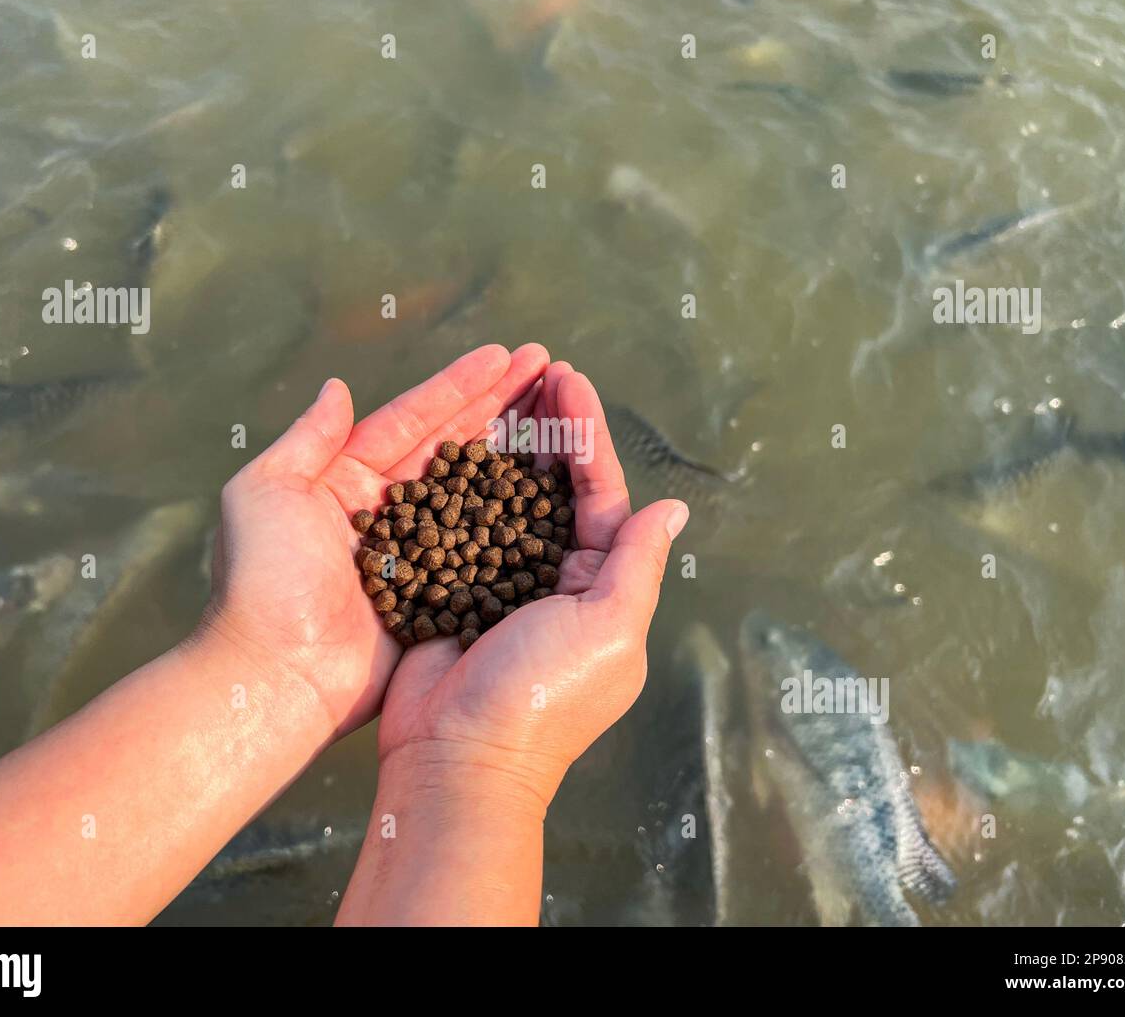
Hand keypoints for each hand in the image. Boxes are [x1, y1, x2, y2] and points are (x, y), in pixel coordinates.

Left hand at [201, 343, 549, 738]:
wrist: (277, 676)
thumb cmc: (263, 582)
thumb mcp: (265, 492)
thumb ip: (307, 439)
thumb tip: (338, 387)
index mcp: (345, 479)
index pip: (413, 420)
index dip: (460, 386)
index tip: (506, 355)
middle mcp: (388, 511)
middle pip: (454, 446)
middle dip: (500, 407)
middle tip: (547, 370)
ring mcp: (418, 554)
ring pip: (476, 491)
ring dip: (516, 453)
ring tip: (561, 415)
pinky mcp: (438, 597)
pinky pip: (484, 549)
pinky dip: (517, 519)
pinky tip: (553, 492)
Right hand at [376, 364, 688, 806]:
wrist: (454, 757)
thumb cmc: (540, 698)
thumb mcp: (608, 629)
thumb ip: (638, 564)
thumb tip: (675, 509)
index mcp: (602, 588)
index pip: (600, 494)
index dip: (586, 434)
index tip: (569, 379)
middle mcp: (556, 580)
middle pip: (554, 486)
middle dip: (549, 426)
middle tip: (535, 367)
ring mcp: (501, 582)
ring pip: (507, 496)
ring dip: (506, 442)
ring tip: (497, 387)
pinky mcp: (452, 588)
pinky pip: (460, 523)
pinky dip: (459, 482)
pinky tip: (450, 439)